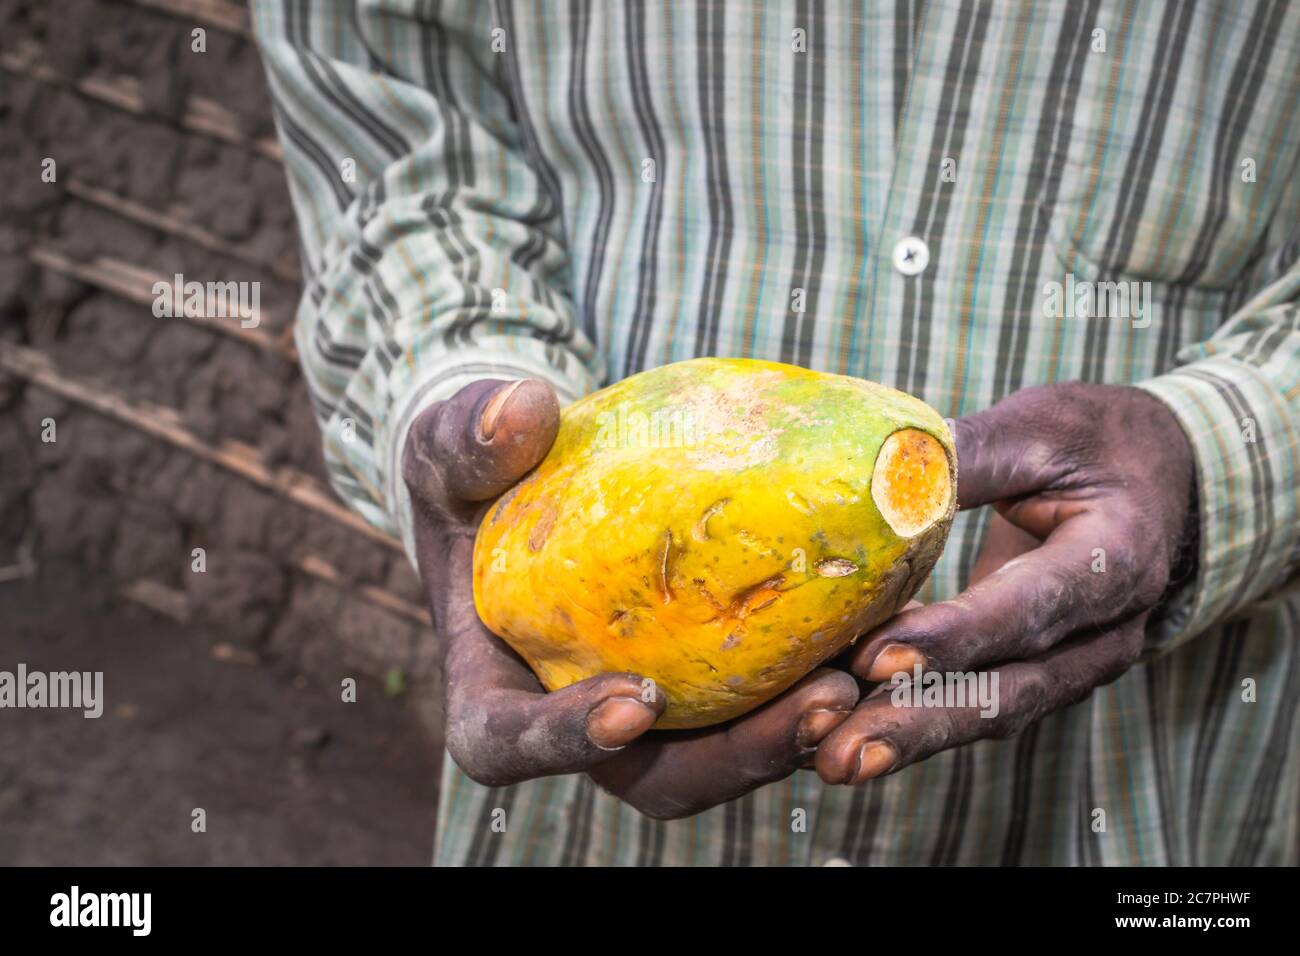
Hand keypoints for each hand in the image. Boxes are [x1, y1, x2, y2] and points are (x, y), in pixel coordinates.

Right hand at [404, 378, 858, 816]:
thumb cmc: (471, 476)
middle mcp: (577, 720)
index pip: (511, 745)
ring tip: (870, 667)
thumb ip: (469, 435)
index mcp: (493, 691)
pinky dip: (816, 678)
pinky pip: (760, 698)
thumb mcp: (449, 448)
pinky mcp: (705, 678)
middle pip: (655, 776)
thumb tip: (523, 410)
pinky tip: (877, 623)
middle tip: (825, 699)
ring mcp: (651, 709)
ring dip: (801, 730)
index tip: (633, 703)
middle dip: (741, 755)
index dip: (566, 743)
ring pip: (725, 752)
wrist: (518, 486)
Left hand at [814, 382, 1195, 784]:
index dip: (954, 637)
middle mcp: (1104, 631)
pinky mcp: (1039, 672)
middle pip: (1009, 690)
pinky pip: (979, 703)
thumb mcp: (1039, 428)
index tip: (874, 659)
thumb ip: (964, 454)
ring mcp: (1077, 663)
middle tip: (839, 754)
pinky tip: (847, 729)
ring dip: (908, 738)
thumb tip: (871, 475)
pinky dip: (914, 718)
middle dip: (917, 724)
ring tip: (832, 762)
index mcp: (1117, 559)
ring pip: (991, 711)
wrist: (1160, 476)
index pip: (1029, 608)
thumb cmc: (1092, 441)